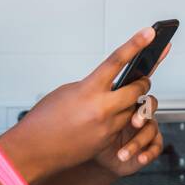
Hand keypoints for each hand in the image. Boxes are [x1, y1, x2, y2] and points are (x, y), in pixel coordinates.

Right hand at [10, 28, 159, 178]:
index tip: (150, 33)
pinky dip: (119, 119)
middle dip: (142, 83)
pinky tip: (104, 119)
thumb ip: (92, 85)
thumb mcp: (67, 92)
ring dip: (131, 103)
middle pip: (138, 89)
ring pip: (133, 109)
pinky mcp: (108, 142)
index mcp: (88, 90)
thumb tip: (110, 83)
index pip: (117, 61)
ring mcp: (107, 127)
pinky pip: (123, 125)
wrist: (34, 151)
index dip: (136, 44)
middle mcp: (102, 108)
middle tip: (141, 79)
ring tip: (116, 100)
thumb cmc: (44, 119)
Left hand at [93, 94, 162, 175]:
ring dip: (138, 142)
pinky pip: (156, 147)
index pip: (137, 92)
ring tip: (123, 153)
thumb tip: (100, 98)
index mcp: (126, 103)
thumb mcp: (94, 120)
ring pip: (151, 129)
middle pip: (150, 105)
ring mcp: (146, 129)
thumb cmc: (97, 134)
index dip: (137, 95)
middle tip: (135, 122)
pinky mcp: (151, 145)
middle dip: (144, 113)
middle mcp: (139, 114)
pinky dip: (150, 153)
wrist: (99, 156)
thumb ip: (101, 108)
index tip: (131, 103)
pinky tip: (140, 157)